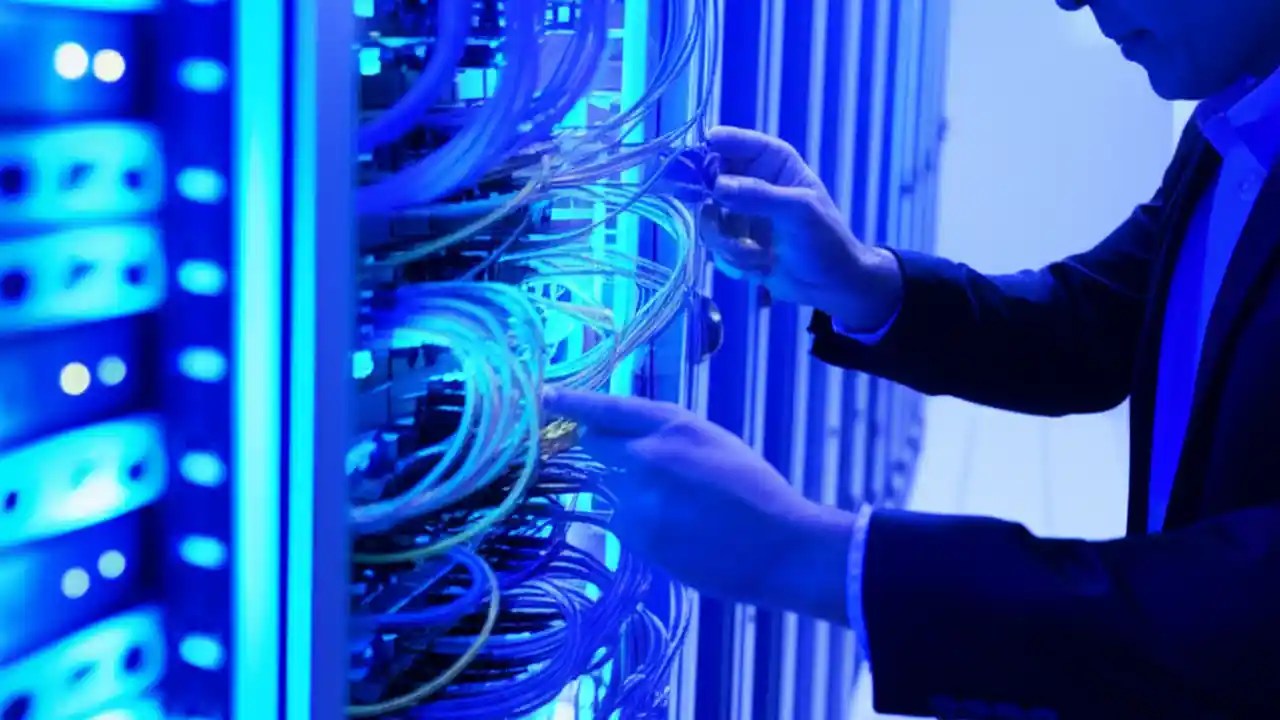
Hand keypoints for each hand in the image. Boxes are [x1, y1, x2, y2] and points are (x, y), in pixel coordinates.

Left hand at [544, 387, 855, 623]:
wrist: (776, 546)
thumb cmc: (753, 488)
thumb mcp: (711, 440)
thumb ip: (665, 433)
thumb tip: (622, 438)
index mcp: (672, 423)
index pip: (607, 407)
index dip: (572, 402)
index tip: (542, 396)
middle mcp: (647, 456)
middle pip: (594, 446)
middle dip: (602, 451)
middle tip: (635, 466)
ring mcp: (637, 499)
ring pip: (605, 487)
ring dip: (624, 492)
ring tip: (673, 505)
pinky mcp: (636, 536)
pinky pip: (618, 520)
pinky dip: (634, 521)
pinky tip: (673, 528)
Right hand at [702, 126, 902, 331]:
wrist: (830, 285)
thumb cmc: (825, 239)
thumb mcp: (798, 211)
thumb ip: (758, 195)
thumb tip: (717, 186)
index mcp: (771, 161)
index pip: (731, 143)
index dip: (708, 148)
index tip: (691, 162)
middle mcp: (749, 182)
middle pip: (706, 178)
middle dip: (709, 203)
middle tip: (713, 216)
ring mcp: (738, 213)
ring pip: (707, 218)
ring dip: (729, 242)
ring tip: (757, 256)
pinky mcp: (732, 242)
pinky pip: (714, 246)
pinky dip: (735, 260)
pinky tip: (761, 267)